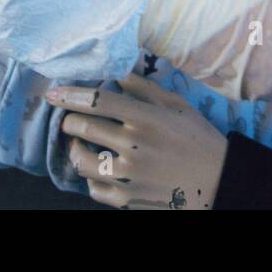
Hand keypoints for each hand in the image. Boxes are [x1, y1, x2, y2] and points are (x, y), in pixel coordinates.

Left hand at [50, 74, 227, 209]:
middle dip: (69, 120)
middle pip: (83, 127)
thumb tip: (118, 71)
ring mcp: (129, 176)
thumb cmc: (198, 139)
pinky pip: (94, 188)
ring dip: (75, 148)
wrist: (218, 182)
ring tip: (80, 143)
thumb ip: (145, 88)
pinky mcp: (127, 200)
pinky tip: (98, 169)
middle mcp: (134, 146)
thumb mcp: (177, 106)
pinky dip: (91, 177)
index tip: (53, 93)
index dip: (71, 95)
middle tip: (70, 118)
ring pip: (81, 160)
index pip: (98, 101)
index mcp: (146, 119)